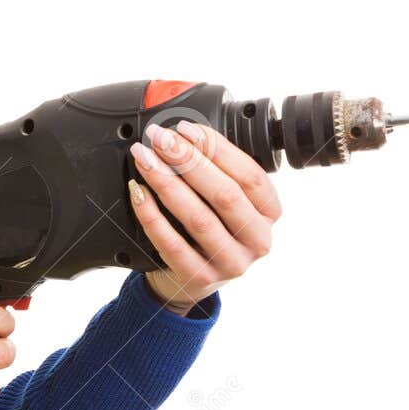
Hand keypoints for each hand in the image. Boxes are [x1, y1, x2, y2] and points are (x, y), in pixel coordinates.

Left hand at [127, 119, 281, 313]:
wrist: (188, 280)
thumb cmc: (207, 231)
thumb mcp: (223, 202)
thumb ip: (215, 170)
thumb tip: (183, 135)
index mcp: (268, 214)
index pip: (250, 175)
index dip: (217, 148)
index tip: (186, 129)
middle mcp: (256, 240)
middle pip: (225, 194)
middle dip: (188, 161)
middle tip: (161, 139)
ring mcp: (230, 263)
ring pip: (198, 218)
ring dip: (168, 182)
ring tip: (145, 159)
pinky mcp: (200, 278)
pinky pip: (172, 244)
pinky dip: (152, 215)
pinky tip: (139, 192)